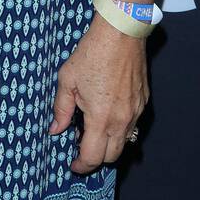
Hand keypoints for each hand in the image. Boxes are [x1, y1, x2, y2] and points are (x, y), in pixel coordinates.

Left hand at [47, 17, 148, 171]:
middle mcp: (122, 121)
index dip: (81, 166)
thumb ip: (61, 109)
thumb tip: (55, 129)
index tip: (73, 165)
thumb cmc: (92, 53)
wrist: (120, 33)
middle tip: (80, 149)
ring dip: (109, 144)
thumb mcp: (67, 80)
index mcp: (100, 118)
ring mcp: (136, 112)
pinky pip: (132, 125)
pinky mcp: (144, 102)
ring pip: (124, 142)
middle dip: (96, 159)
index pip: (92, 157)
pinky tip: (106, 114)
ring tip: (92, 130)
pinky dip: (119, 128)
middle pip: (112, 156)